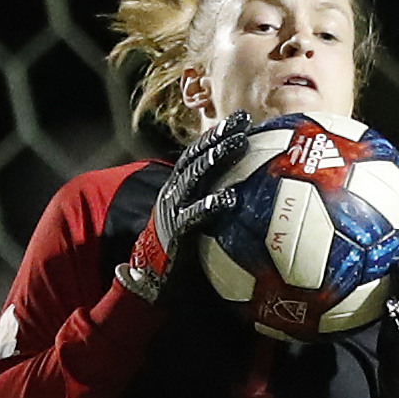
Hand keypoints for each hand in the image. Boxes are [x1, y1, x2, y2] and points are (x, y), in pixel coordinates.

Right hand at [117, 111, 251, 301]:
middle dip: (218, 137)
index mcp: (178, 187)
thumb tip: (247, 192)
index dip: (215, 134)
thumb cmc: (180, 248)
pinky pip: (193, 215)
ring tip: (238, 144)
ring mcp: (172, 209)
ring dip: (216, 158)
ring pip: (193, 176)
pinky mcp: (175, 231)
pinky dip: (210, 205)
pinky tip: (229, 199)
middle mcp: (173, 192)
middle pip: (196, 157)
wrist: (151, 278)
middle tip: (243, 123)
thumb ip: (211, 202)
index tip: (239, 119)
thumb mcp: (194, 218)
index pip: (197, 153)